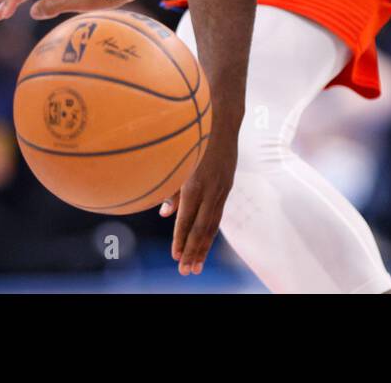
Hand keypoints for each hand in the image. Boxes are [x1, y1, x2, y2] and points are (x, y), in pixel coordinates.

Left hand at [158, 134, 235, 275]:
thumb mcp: (178, 160)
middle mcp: (211, 188)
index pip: (187, 219)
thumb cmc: (193, 136)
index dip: (180, 240)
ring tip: (197, 265)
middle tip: (186, 271)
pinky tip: (206, 241)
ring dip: (203, 246)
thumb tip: (163, 214)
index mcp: (196, 183)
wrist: (222, 118)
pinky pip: (218, 213)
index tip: (175, 257)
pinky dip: (211, 230)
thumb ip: (171, 188)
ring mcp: (222, 188)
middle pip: (202, 227)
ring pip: (213, 223)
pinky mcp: (227, 185)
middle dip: (193, 251)